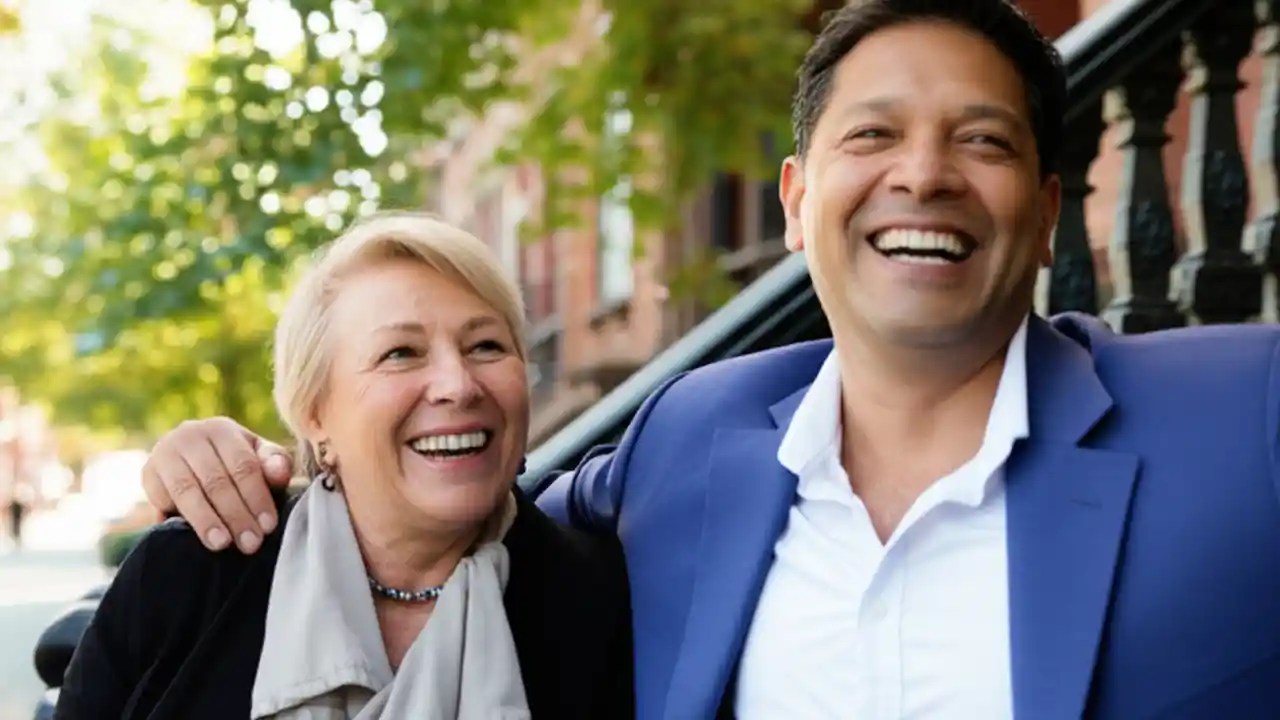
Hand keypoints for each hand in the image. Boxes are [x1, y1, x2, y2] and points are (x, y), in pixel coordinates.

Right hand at [141, 417, 293, 552]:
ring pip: (187, 490)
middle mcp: (190, 435)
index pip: (243, 465)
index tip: (268, 526)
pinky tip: (193, 537)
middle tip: (250, 543)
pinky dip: (181, 517)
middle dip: (236, 515)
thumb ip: (275, 464)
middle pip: (216, 480)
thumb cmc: (236, 464)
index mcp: (222, 430)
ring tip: (222, 544)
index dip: (257, 497)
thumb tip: (280, 472)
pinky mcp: (148, 473)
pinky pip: (164, 498)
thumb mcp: (260, 460)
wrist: (190, 464)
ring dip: (206, 520)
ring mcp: (165, 452)